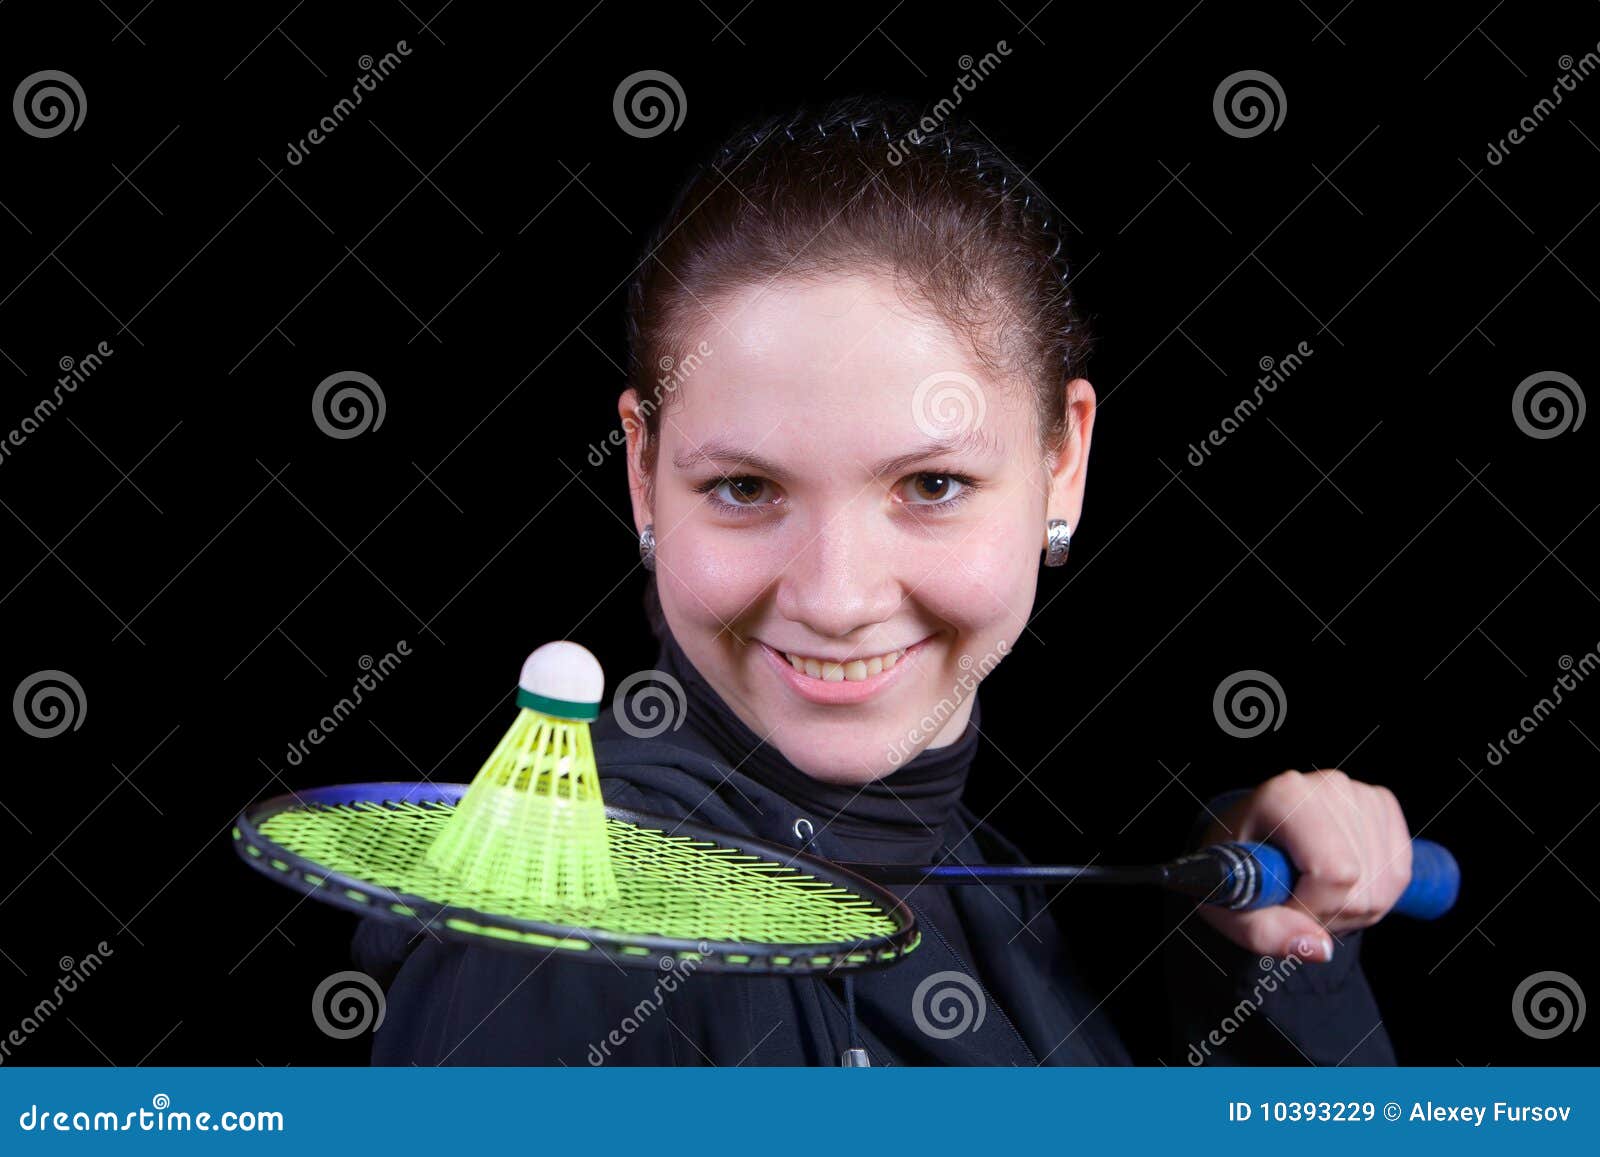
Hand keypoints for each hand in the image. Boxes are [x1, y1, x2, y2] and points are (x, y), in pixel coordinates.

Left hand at [1195, 768, 1412, 963]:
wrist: (1250, 833)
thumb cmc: (1239, 865)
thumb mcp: (1231, 903)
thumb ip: (1264, 932)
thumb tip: (1319, 950)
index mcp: (1285, 797)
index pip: (1334, 873)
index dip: (1312, 907)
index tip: (1283, 906)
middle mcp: (1328, 785)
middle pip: (1361, 882)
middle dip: (1330, 912)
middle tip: (1295, 901)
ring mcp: (1360, 793)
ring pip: (1386, 883)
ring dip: (1353, 907)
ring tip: (1313, 891)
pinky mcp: (1381, 804)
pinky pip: (1399, 872)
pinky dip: (1375, 892)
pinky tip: (1341, 882)